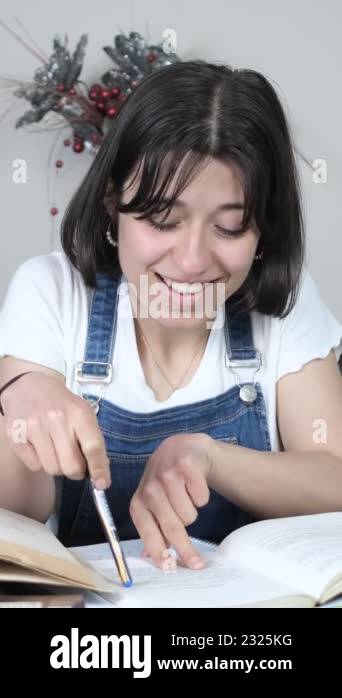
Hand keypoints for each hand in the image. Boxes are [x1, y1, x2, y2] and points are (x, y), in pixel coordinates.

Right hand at [2, 372, 110, 488]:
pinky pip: (34, 465)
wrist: (29, 386)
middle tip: (74, 462)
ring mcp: (34, 427)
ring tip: (54, 447)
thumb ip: (92, 441)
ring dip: (56, 465)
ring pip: (52, 469)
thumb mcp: (83, 414)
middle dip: (75, 471)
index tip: (103, 484)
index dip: (99, 468)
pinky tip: (38, 443)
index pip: (92, 446)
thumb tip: (100, 472)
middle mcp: (56, 419)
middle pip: (71, 466)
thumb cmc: (61, 404)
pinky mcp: (16, 436)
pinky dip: (38, 460)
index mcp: (79, 414)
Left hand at [129, 432, 213, 568]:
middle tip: (198, 564)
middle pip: (173, 528)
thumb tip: (151, 558)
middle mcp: (150, 489)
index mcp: (139, 503)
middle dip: (186, 548)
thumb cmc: (166, 482)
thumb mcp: (153, 504)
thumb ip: (152, 529)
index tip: (171, 568)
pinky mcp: (186, 466)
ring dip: (192, 511)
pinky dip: (202, 496)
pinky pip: (201, 498)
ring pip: (190, 515)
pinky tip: (194, 485)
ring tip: (186, 498)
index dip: (160, 553)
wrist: (181, 449)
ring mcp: (167, 476)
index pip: (148, 533)